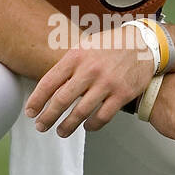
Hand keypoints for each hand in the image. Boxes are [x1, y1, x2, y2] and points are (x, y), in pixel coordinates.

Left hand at [25, 29, 155, 135]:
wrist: (144, 43)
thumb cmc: (112, 46)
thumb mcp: (85, 47)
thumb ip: (68, 65)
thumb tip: (49, 87)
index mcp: (76, 56)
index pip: (49, 82)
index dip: (37, 100)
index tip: (30, 112)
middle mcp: (90, 70)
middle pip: (62, 100)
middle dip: (47, 117)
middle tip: (41, 126)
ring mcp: (107, 83)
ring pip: (81, 112)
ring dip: (67, 126)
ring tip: (61, 131)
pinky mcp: (122, 94)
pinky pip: (103, 117)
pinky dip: (92, 125)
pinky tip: (87, 126)